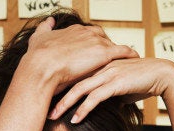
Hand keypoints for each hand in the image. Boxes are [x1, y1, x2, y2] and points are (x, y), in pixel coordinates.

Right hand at [23, 17, 139, 94]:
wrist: (42, 67)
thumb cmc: (38, 59)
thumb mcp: (38, 38)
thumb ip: (45, 29)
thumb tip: (49, 21)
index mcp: (73, 30)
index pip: (89, 34)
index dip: (93, 42)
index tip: (95, 50)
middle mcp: (86, 32)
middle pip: (103, 38)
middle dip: (107, 47)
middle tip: (112, 58)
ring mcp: (96, 41)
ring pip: (113, 45)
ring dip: (120, 52)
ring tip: (126, 59)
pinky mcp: (104, 52)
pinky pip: (124, 51)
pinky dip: (131, 54)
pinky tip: (136, 59)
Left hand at [48, 57, 173, 122]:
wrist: (164, 76)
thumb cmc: (144, 82)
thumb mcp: (123, 88)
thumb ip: (110, 94)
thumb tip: (104, 108)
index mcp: (101, 65)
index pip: (75, 75)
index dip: (61, 86)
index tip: (48, 99)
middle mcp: (101, 67)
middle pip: (72, 81)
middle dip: (56, 96)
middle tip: (45, 109)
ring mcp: (108, 74)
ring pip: (80, 89)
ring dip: (65, 104)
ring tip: (54, 116)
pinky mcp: (116, 83)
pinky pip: (95, 97)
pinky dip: (83, 108)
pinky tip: (75, 119)